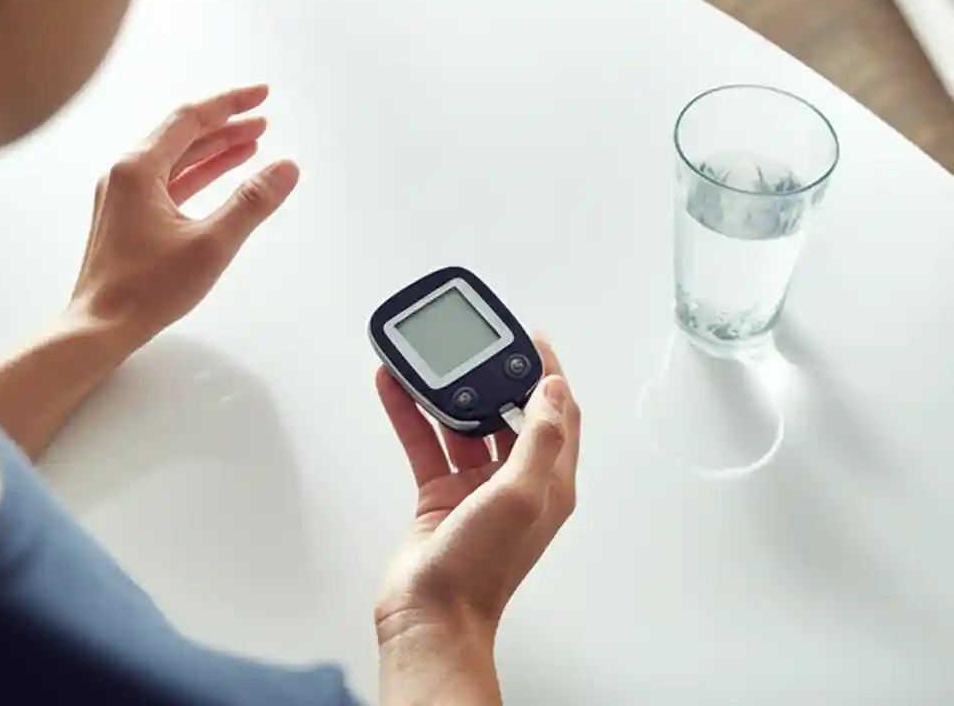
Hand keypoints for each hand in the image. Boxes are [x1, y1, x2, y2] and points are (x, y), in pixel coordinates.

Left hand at [69, 84, 298, 351]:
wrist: (100, 327)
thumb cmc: (145, 290)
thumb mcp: (211, 245)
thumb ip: (251, 203)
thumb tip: (285, 169)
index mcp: (138, 170)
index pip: (190, 119)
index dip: (230, 104)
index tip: (261, 96)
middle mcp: (125, 175)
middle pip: (182, 135)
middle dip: (225, 125)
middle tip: (262, 118)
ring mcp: (123, 197)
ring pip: (176, 160)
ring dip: (214, 150)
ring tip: (251, 143)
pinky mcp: (127, 219)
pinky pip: (169, 183)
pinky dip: (198, 176)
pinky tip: (221, 177)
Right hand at [374, 335, 580, 648]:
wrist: (429, 616)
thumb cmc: (478, 569)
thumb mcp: (520, 496)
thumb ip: (539, 440)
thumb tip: (554, 389)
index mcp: (549, 483)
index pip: (559, 413)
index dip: (547, 373)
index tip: (529, 337)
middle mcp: (515, 483)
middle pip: (510, 413)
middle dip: (493, 375)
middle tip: (475, 343)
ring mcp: (476, 489)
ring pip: (463, 425)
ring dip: (447, 392)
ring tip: (430, 359)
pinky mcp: (439, 496)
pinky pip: (425, 444)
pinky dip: (411, 416)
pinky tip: (394, 388)